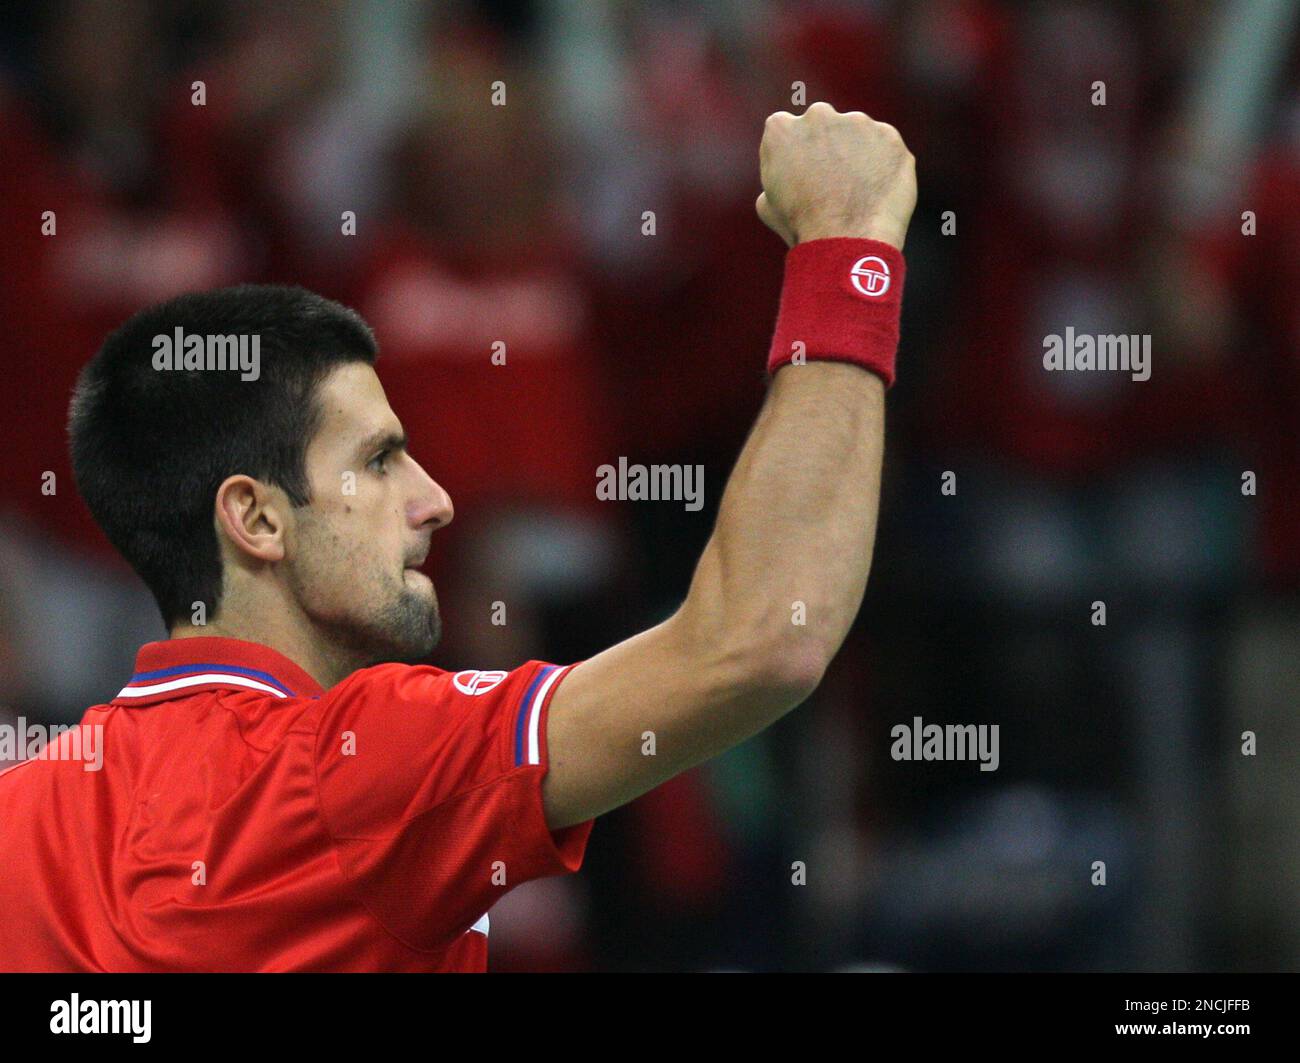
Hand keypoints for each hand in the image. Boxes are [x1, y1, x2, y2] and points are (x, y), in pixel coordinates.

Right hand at [756, 101, 916, 250]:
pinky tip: (876, 191)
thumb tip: (785, 177)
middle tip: (832, 181)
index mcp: (781, 129)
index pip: (786, 130)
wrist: (846, 240)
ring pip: (857, 134)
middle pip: (824, 124)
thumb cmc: (802, 227)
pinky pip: (885, 147)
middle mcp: (818, 115)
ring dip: (857, 153)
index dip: (795, 154)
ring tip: (857, 191)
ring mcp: (857, 122)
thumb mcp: (767, 205)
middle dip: (827, 145)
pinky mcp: (888, 135)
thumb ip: (775, 176)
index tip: (803, 173)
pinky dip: (883, 164)